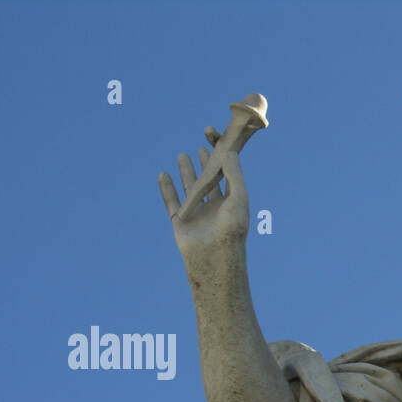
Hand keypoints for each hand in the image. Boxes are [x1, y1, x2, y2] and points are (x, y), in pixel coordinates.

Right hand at [157, 126, 249, 269]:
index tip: (216, 143)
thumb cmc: (231, 229)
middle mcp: (215, 208)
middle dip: (205, 166)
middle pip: (209, 182)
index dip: (222, 161)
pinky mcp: (181, 222)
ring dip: (186, 173)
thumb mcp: (238, 198)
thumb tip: (229, 151)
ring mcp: (197, 215)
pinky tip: (163, 174)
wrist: (213, 257)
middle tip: (200, 148)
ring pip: (190, 189)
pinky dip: (167, 188)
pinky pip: (172, 202)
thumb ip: (234, 174)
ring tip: (182, 155)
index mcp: (231, 204)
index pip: (227, 177)